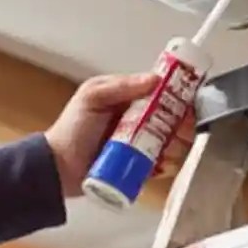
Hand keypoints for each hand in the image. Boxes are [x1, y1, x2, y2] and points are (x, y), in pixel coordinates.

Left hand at [45, 73, 196, 197]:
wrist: (58, 168)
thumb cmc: (72, 129)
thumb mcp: (92, 97)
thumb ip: (121, 86)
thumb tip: (155, 79)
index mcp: (128, 98)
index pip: (160, 92)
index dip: (178, 95)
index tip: (189, 101)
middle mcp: (137, 119)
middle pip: (171, 118)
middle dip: (181, 124)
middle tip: (183, 129)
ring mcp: (140, 142)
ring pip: (169, 141)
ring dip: (175, 145)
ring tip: (169, 149)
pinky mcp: (139, 165)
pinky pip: (160, 163)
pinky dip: (165, 164)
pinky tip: (162, 165)